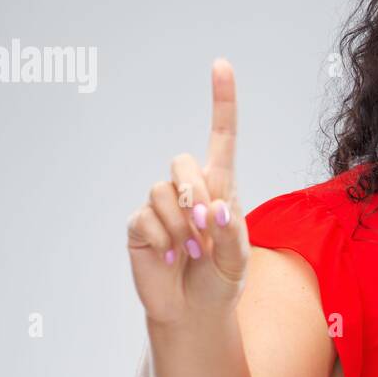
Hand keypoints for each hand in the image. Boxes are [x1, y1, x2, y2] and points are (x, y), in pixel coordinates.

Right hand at [126, 58, 248, 324]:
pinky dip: (163, 241)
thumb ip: (230, 231)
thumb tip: (213, 208)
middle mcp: (189, 189)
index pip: (222, 137)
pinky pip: (144, 218)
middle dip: (195, 196)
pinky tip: (171, 258)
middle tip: (206, 232)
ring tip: (192, 252)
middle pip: (182, 162)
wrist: (194, 312)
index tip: (220, 64)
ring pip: (162, 192)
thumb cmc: (221, 280)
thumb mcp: (238, 258)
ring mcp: (161, 206)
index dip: (222, 101)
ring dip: (181, 227)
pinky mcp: (139, 224)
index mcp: (221, 188)